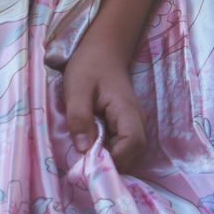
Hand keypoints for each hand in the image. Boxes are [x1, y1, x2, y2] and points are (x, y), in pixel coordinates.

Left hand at [59, 38, 151, 173]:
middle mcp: (137, 120)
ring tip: (85, 153)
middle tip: (84, 162)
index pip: (133, 143)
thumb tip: (84, 150)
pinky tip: (90, 144)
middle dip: (110, 162)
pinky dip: (107, 150)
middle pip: (132, 153)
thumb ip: (79, 117)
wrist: (102, 51)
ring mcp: (134, 124)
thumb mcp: (76, 89)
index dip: (115, 158)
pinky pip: (121, 146)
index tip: (91, 162)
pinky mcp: (126, 126)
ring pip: (127, 153)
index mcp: (127, 110)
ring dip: (108, 158)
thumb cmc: (89, 67)